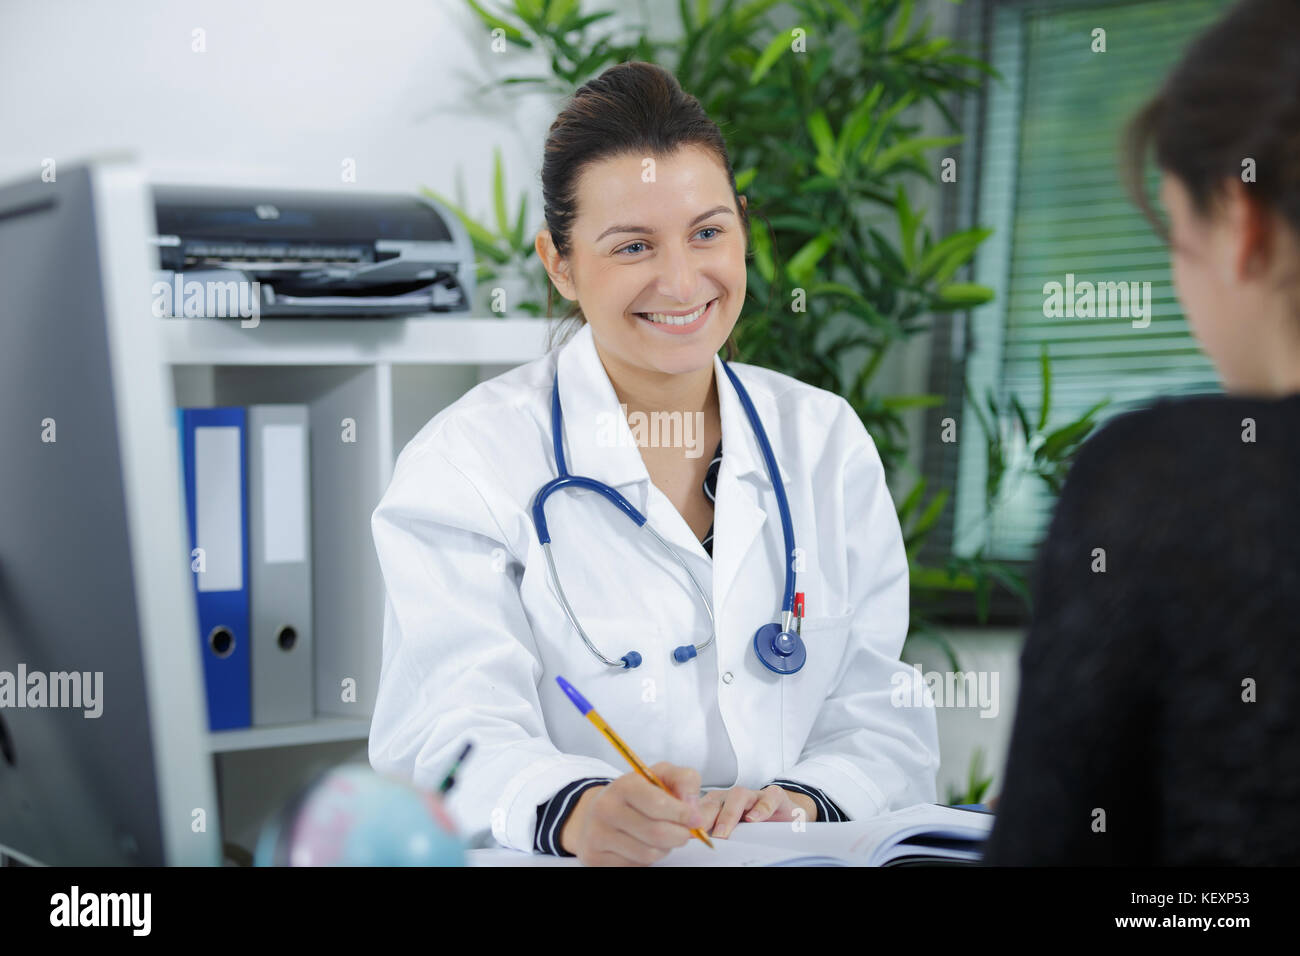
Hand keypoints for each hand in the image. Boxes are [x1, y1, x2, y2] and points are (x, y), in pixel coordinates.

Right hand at [558, 762, 704, 865]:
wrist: (596, 812)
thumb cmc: (638, 794)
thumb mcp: (661, 775)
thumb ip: (685, 781)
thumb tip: (694, 810)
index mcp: (624, 785)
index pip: (658, 804)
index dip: (682, 814)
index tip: (694, 820)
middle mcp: (606, 808)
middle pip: (657, 833)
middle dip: (679, 836)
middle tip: (684, 833)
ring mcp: (597, 834)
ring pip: (648, 853)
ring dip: (664, 848)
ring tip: (662, 837)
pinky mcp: (594, 857)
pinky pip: (635, 865)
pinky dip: (647, 859)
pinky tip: (643, 845)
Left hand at [696, 785, 816, 838]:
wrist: (785, 815)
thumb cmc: (753, 824)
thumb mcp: (730, 829)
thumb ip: (712, 833)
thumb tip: (691, 842)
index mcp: (717, 804)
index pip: (699, 808)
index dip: (690, 818)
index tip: (682, 832)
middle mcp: (732, 797)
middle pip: (715, 802)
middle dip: (704, 817)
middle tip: (698, 835)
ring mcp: (753, 795)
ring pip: (738, 796)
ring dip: (728, 815)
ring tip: (722, 834)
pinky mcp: (774, 796)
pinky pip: (767, 798)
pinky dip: (761, 809)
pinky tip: (754, 820)